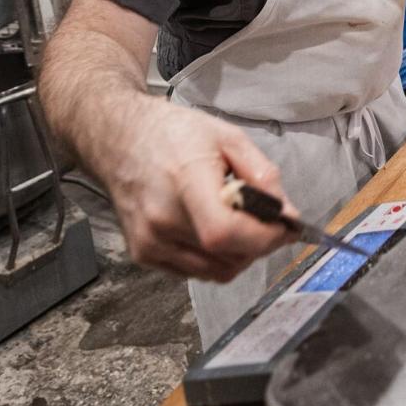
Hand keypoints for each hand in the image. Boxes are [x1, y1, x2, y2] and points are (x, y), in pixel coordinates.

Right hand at [97, 100, 295, 281]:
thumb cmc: (174, 133)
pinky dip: (215, 258)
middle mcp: (162, 219)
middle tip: (266, 220)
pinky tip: (211, 227)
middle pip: (227, 257)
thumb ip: (263, 176)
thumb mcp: (229, 138)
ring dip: (239, 254)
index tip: (285, 227)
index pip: (225, 232)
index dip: (263, 237)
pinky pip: (195, 271)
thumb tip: (286, 213)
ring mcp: (150, 242)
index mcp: (185, 182)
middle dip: (259, 244)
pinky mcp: (143, 254)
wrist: (119, 139)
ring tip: (237, 221)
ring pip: (216, 272)